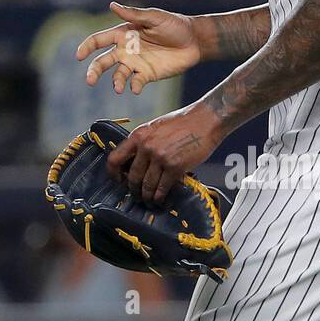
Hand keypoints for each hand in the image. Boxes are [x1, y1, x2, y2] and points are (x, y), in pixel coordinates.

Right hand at [76, 2, 201, 93]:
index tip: (79, 56)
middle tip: (89, 81)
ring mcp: (135, 64)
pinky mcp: (147, 75)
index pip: (98, 40)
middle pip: (103, 61)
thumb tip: (111, 5)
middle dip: (94, 71)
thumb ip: (133, 14)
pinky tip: (136, 88)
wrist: (194, 41)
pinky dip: (133, 87)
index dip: (86, 47)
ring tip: (118, 88)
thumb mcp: (154, 17)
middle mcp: (125, 50)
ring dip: (115, 82)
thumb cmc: (174, 24)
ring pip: (117, 75)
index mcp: (123, 34)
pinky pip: (135, 83)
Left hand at [106, 105, 221, 204]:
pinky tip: (160, 199)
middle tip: (137, 195)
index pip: (115, 158)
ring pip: (147, 185)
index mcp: (138, 135)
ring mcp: (160, 157)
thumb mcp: (155, 128)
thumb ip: (144, 143)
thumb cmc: (183, 122)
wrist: (206, 120)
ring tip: (149, 200)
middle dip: (134, 190)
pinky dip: (160, 197)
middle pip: (133, 177)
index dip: (113, 174)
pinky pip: (162, 188)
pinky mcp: (175, 167)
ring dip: (147, 197)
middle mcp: (146, 147)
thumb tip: (135, 163)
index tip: (118, 180)